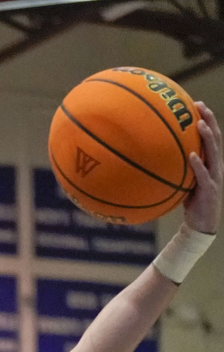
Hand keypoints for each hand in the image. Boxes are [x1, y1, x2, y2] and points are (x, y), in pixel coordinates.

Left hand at [184, 101, 221, 233]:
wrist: (200, 226)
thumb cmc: (191, 203)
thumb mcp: (185, 181)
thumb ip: (178, 168)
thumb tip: (157, 157)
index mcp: (212, 163)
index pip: (212, 136)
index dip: (207, 119)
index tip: (196, 104)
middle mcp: (216, 166)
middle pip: (216, 138)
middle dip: (209, 120)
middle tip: (200, 106)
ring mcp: (215, 177)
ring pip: (214, 153)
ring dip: (207, 137)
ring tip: (199, 124)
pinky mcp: (210, 190)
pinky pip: (204, 175)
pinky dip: (198, 165)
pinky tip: (192, 156)